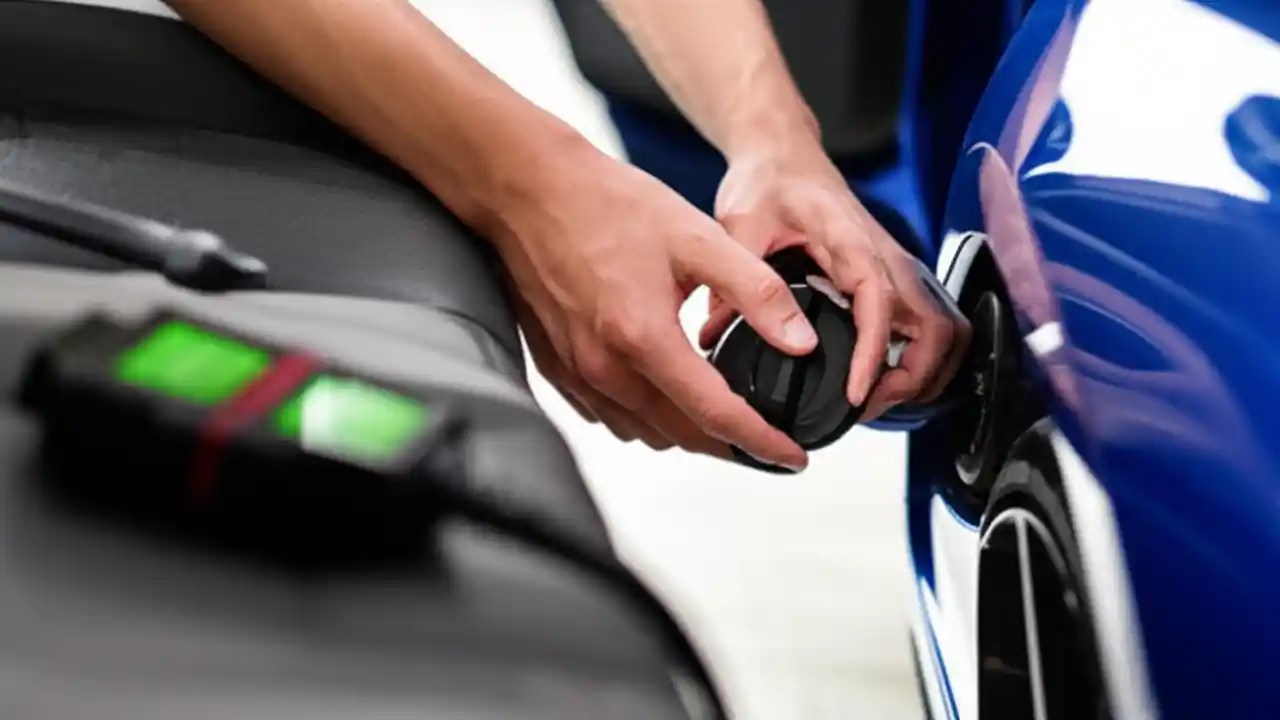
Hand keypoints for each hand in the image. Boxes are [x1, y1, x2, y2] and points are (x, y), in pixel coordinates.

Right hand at [489, 142, 817, 469]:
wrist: (527, 190)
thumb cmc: (605, 204)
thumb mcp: (698, 238)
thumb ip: (756, 293)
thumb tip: (799, 342)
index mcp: (644, 338)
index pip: (716, 416)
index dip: (761, 442)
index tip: (792, 457)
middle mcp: (605, 368)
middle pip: (682, 435)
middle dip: (730, 444)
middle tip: (765, 437)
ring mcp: (576, 373)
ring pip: (644, 432)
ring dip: (686, 431)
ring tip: (718, 411)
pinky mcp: (557, 369)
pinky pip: (610, 416)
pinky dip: (645, 416)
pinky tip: (663, 390)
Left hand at [701, 142, 971, 419]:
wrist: (784, 155)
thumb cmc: (769, 181)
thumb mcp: (741, 224)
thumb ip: (734, 278)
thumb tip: (719, 334)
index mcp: (853, 242)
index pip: (881, 305)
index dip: (874, 355)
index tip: (857, 393)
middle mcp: (886, 257)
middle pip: (937, 328)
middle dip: (912, 377)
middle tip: (866, 406)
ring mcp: (894, 269)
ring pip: (942, 330)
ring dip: (922, 372)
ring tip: (875, 400)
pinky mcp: (890, 279)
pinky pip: (925, 325)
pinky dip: (915, 359)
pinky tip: (879, 380)